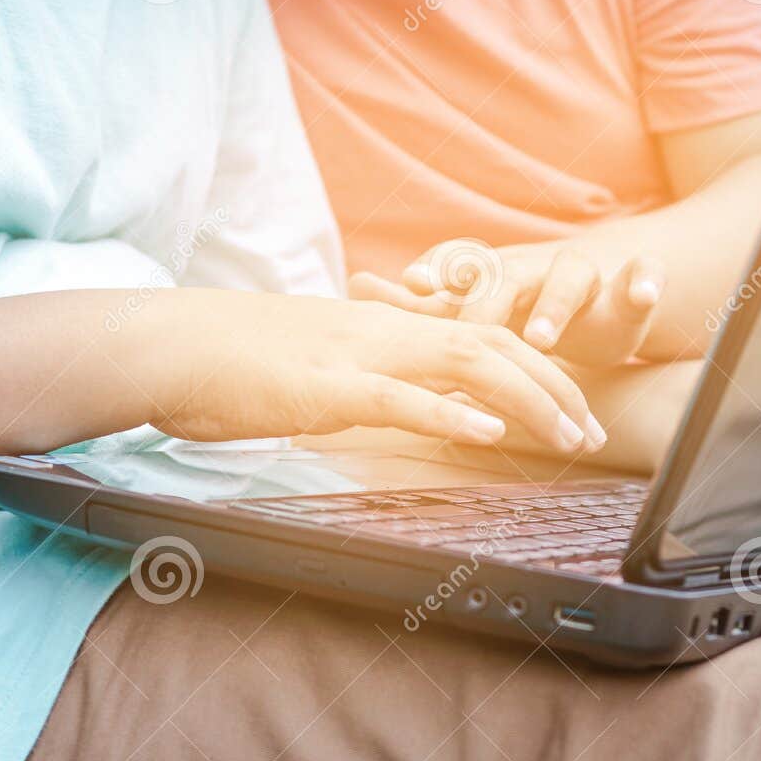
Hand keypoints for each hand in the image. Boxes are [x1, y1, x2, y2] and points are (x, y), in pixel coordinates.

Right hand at [129, 289, 606, 451]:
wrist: (168, 345)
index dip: (535, 368)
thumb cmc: (228, 361)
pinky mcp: (323, 386)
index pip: (477, 336)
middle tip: (592, 432)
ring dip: (527, 400)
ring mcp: (355, 354)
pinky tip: (490, 431)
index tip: (571, 404)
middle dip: (554, 388)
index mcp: (379, 326)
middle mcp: (380, 330)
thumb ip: (357, 374)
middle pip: (492, 344)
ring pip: (465, 363)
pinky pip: (398, 395)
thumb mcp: (310, 362)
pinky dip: (450, 411)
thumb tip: (388, 398)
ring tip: (569, 434)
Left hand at [348, 236, 663, 366]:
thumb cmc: (529, 307)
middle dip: (491, 301)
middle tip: (469, 329)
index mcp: (496, 275)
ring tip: (542, 335)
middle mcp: (536, 268)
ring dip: (556, 304)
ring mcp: (585, 274)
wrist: (609, 287)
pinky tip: (643, 292)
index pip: (461, 270)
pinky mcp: (632, 286)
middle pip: (510, 276)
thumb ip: (422, 304)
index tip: (410, 283)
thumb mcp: (479, 309)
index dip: (438, 273)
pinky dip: (643, 283)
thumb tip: (354, 283)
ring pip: (572, 276)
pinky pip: (643, 278)